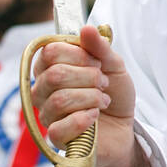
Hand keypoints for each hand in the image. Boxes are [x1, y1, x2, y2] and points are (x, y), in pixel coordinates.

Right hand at [31, 24, 148, 166]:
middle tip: (103, 82)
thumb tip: (86, 28)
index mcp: (52, 67)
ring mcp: (47, 115)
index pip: (50, 52)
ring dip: (90, 97)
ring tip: (103, 99)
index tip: (98, 62)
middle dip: (88, 76)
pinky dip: (83, 119)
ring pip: (59, 100)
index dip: (79, 54)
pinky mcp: (55, 138)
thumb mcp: (113, 65)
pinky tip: (94, 117)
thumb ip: (100, 47)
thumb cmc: (113, 93)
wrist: (124, 127)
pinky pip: (58, 128)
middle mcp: (43, 90)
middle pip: (54, 75)